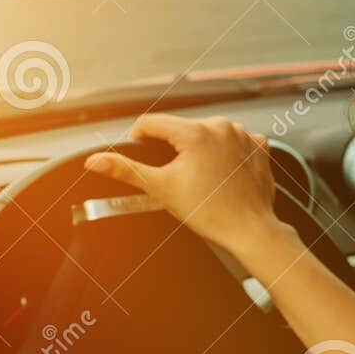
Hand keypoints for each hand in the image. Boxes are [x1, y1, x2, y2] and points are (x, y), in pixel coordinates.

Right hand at [84, 113, 284, 255]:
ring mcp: (243, 135)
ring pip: (208, 134)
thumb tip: (96, 160)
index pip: (152, 123)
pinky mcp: (258, 147)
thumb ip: (126, 170)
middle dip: (174, 149)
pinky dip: (227, 154)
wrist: (250, 230)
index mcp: (196, 132)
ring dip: (201, 150)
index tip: (142, 153)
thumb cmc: (211, 213)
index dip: (140, 138)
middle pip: (182, 129)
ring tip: (203, 178)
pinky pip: (234, 142)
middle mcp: (222, 126)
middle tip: (178, 177)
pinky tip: (224, 174)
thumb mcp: (161, 189)